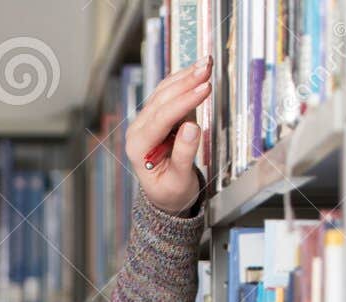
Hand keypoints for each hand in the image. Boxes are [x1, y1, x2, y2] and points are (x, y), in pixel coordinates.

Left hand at [127, 56, 211, 215]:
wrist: (166, 195)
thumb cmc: (171, 191)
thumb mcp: (179, 181)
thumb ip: (184, 155)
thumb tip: (192, 127)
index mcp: (138, 147)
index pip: (162, 118)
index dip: (184, 102)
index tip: (205, 89)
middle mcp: (138, 130)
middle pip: (162, 100)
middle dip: (186, 82)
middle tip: (208, 67)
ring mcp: (145, 121)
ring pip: (164, 92)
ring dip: (186, 76)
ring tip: (207, 63)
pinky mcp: (155, 115)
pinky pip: (167, 92)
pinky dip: (183, 79)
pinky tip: (197, 69)